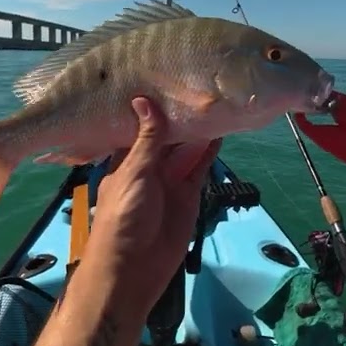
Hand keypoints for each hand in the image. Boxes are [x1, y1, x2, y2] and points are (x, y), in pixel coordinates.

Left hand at [83, 97, 221, 313]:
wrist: (134, 267)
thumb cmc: (124, 216)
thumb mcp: (134, 172)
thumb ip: (146, 139)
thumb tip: (144, 99)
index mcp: (126, 159)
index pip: (140, 126)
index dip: (152, 106)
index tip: (165, 77)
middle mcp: (148, 166)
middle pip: (167, 136)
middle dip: (179, 116)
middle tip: (198, 83)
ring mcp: (170, 180)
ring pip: (186, 149)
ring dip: (198, 130)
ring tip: (215, 100)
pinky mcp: (188, 195)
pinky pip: (200, 168)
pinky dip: (209, 151)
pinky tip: (221, 130)